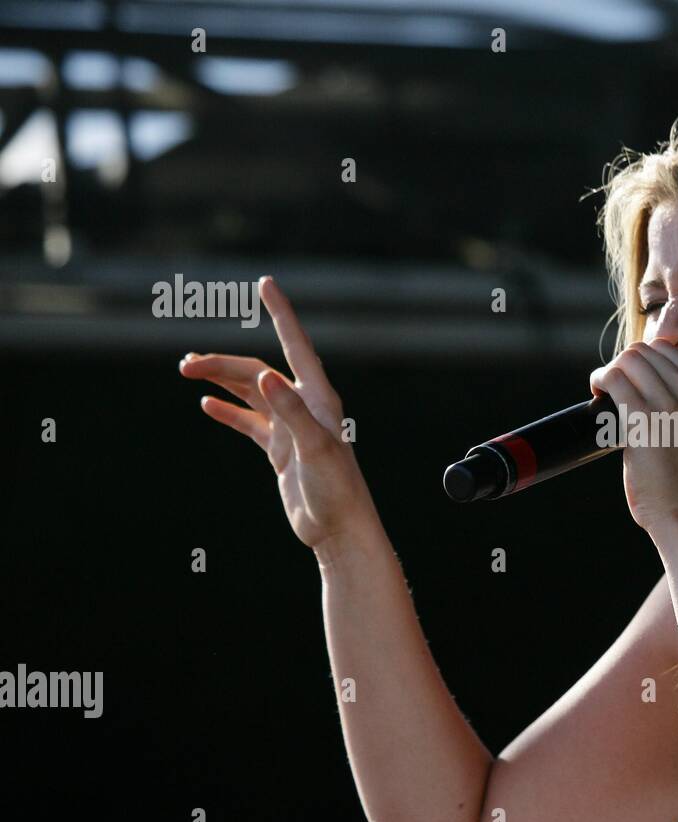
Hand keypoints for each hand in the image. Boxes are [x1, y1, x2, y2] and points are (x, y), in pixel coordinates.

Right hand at [178, 276, 379, 551]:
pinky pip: (250, 422)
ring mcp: (292, 427)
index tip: (267, 282)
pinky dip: (230, 412)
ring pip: (251, 393)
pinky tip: (207, 405)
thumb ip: (292, 412)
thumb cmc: (336, 490)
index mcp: (319, 398)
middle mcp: (306, 406)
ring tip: (186, 371)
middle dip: (223, 363)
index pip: (296, 345)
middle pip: (258, 371)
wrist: (340, 530)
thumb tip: (266, 376)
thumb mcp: (315, 449)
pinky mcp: (282, 450)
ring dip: (221, 381)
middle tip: (185, 365)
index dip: (281, 313)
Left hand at [588, 339, 677, 535]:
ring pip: (627, 359)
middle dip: (622, 365)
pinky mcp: (643, 419)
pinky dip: (599, 380)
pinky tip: (597, 395)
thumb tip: (636, 372)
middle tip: (613, 389)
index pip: (664, 348)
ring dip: (609, 372)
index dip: (640, 360)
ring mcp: (669, 403)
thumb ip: (677, 396)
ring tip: (604, 392)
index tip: (630, 380)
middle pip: (642, 350)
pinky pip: (613, 378)